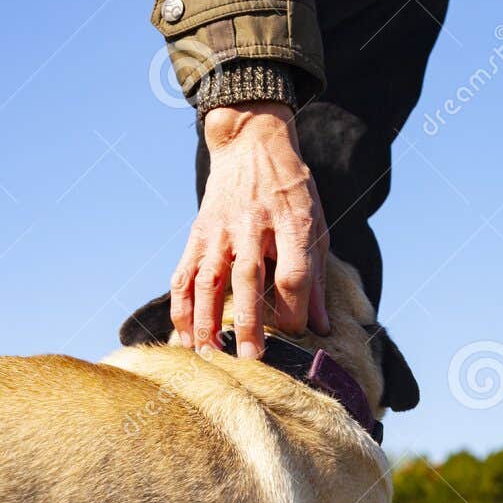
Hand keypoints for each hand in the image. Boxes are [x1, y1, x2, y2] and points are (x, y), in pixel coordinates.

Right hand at [170, 101, 329, 359]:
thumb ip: (316, 277)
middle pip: (248, 279)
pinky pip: (184, 274)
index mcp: (292, 222)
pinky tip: (185, 335)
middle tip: (251, 358)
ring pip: (209, 279)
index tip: (296, 332)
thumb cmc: (291, 191)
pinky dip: (182, 307)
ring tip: (210, 354)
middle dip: (248, 322)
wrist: (251, 144)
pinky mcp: (198, 233)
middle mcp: (254, 226)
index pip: (294, 273)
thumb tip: (321, 327)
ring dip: (207, 320)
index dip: (294, 308)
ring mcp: (221, 229)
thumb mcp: (316, 224)